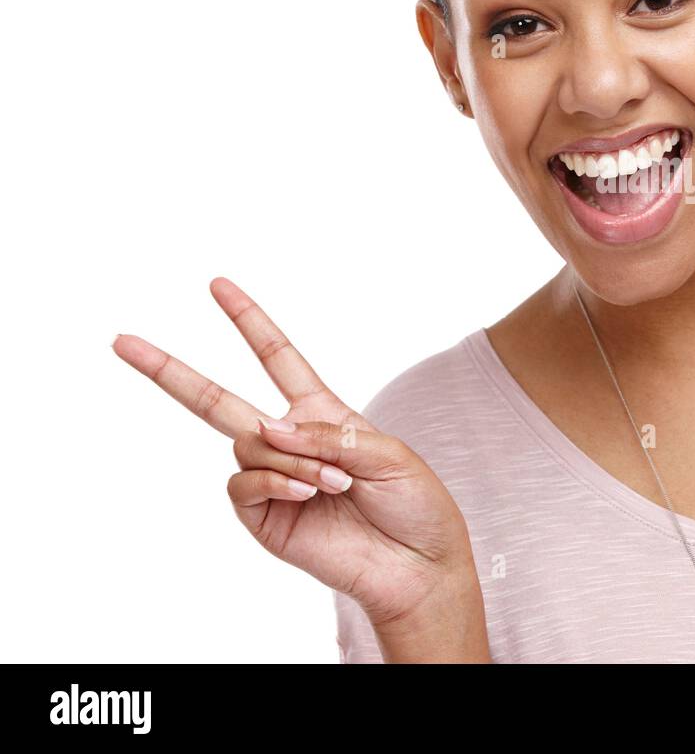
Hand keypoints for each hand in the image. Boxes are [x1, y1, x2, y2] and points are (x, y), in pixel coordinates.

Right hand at [112, 278, 482, 634]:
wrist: (416, 565)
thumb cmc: (413, 504)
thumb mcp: (386, 453)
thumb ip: (325, 435)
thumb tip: (264, 428)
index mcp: (321, 415)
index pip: (276, 357)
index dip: (249, 321)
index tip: (218, 286)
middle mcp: (288, 443)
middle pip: (216, 399)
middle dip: (169, 369)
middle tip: (122, 340)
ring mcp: (271, 481)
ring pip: (248, 444)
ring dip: (292, 460)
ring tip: (333, 484)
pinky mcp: (263, 518)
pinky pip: (244, 484)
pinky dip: (275, 482)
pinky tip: (306, 495)